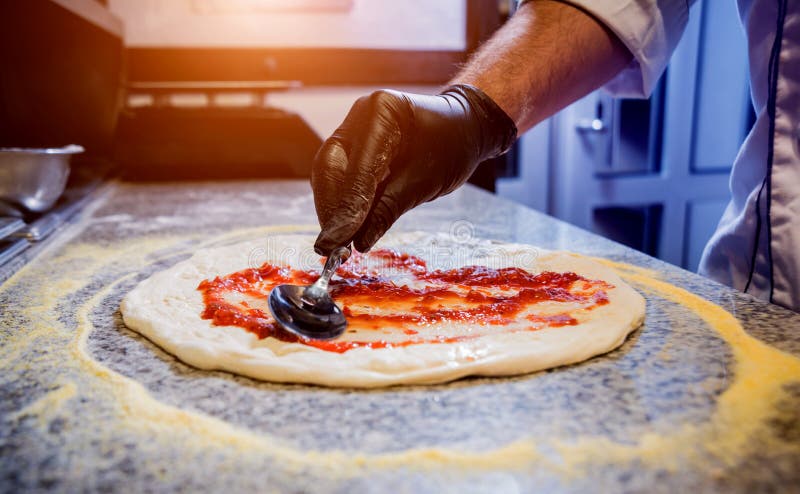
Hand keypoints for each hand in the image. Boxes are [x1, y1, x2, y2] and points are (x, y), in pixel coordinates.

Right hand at [312, 84, 516, 254]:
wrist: (463, 126)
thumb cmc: (452, 147)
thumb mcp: (425, 182)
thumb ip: (387, 209)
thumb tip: (359, 241)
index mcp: (382, 112)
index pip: (356, 168)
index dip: (346, 208)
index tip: (338, 242)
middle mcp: (361, 113)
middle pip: (330, 166)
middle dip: (330, 208)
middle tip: (330, 246)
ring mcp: (355, 124)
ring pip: (329, 170)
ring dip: (331, 207)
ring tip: (335, 241)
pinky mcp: (353, 140)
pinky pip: (338, 171)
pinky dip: (340, 199)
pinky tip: (342, 224)